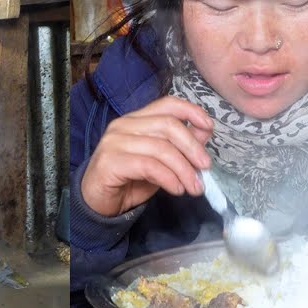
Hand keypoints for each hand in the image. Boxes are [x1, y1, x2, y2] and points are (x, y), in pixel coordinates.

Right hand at [80, 96, 214, 217]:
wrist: (98, 203)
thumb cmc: (128, 181)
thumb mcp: (161, 162)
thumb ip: (179, 146)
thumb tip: (204, 133)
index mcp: (136, 120)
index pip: (167, 104)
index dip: (192, 112)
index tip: (210, 127)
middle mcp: (123, 125)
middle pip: (167, 125)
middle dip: (192, 147)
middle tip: (205, 168)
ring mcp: (114, 142)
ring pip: (161, 148)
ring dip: (183, 170)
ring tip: (194, 187)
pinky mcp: (110, 162)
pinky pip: (148, 166)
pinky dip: (168, 178)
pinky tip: (176, 189)